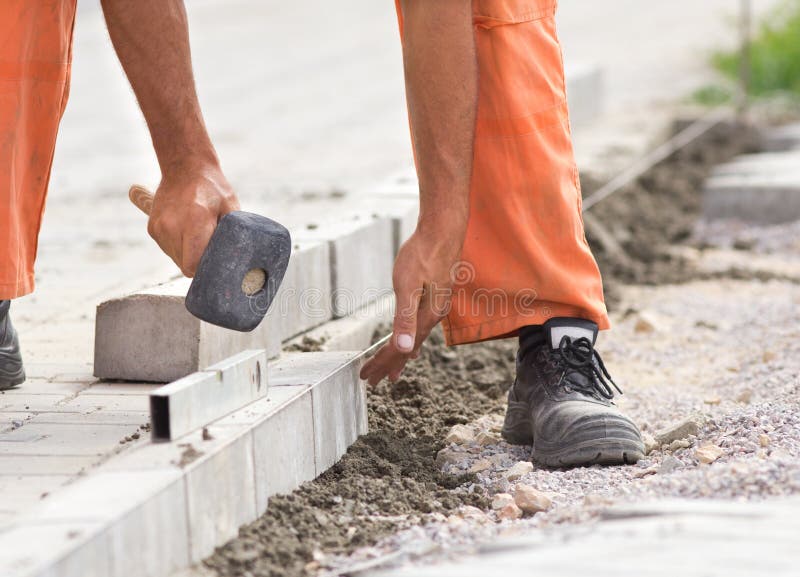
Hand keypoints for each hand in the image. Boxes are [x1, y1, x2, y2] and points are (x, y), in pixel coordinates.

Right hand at [135, 163, 239, 276]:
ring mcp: (159, 228)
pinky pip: (168, 249)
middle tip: (210, 247)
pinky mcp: (152, 228)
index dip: (206, 269)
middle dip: (199, 262)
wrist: (185, 167)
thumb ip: (231, 236)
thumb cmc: (213, 189)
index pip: (193, 265)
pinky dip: (178, 246)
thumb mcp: (231, 209)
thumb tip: (234, 261)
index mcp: (195, 221)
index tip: (215, 263)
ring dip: (188, 254)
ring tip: (197, 235)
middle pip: (185, 265)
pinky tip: (186, 231)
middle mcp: (172, 226)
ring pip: (176, 259)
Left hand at [360, 222, 464, 384]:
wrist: (443, 230)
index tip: (366, 377)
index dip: (382, 363)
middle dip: (389, 365)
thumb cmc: (423, 254)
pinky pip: (420, 328)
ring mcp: (435, 308)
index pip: (399, 349)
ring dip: (400, 356)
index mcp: (425, 316)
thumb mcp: (408, 285)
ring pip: (415, 339)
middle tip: (372, 382)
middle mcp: (433, 316)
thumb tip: (402, 349)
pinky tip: (410, 342)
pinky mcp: (435, 298)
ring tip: (392, 371)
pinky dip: (411, 341)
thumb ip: (405, 318)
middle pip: (407, 349)